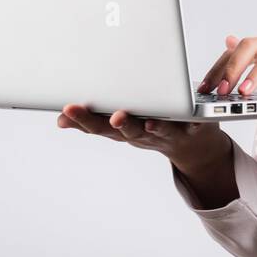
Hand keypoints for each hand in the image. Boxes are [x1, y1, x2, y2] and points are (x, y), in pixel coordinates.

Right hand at [56, 104, 229, 170]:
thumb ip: (93, 121)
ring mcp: (169, 133)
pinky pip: (190, 125)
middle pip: (126, 131)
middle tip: (109, 116)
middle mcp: (144, 134)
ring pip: (156, 130)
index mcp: (125, 130)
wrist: (195, 147)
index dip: (83, 120)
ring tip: (140, 120)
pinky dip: (187, 122)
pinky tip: (182, 116)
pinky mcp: (194, 126)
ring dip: (148, 127)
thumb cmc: (151, 127)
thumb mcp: (120, 127)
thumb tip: (60, 119)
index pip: (100, 126)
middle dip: (114, 124)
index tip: (66, 109)